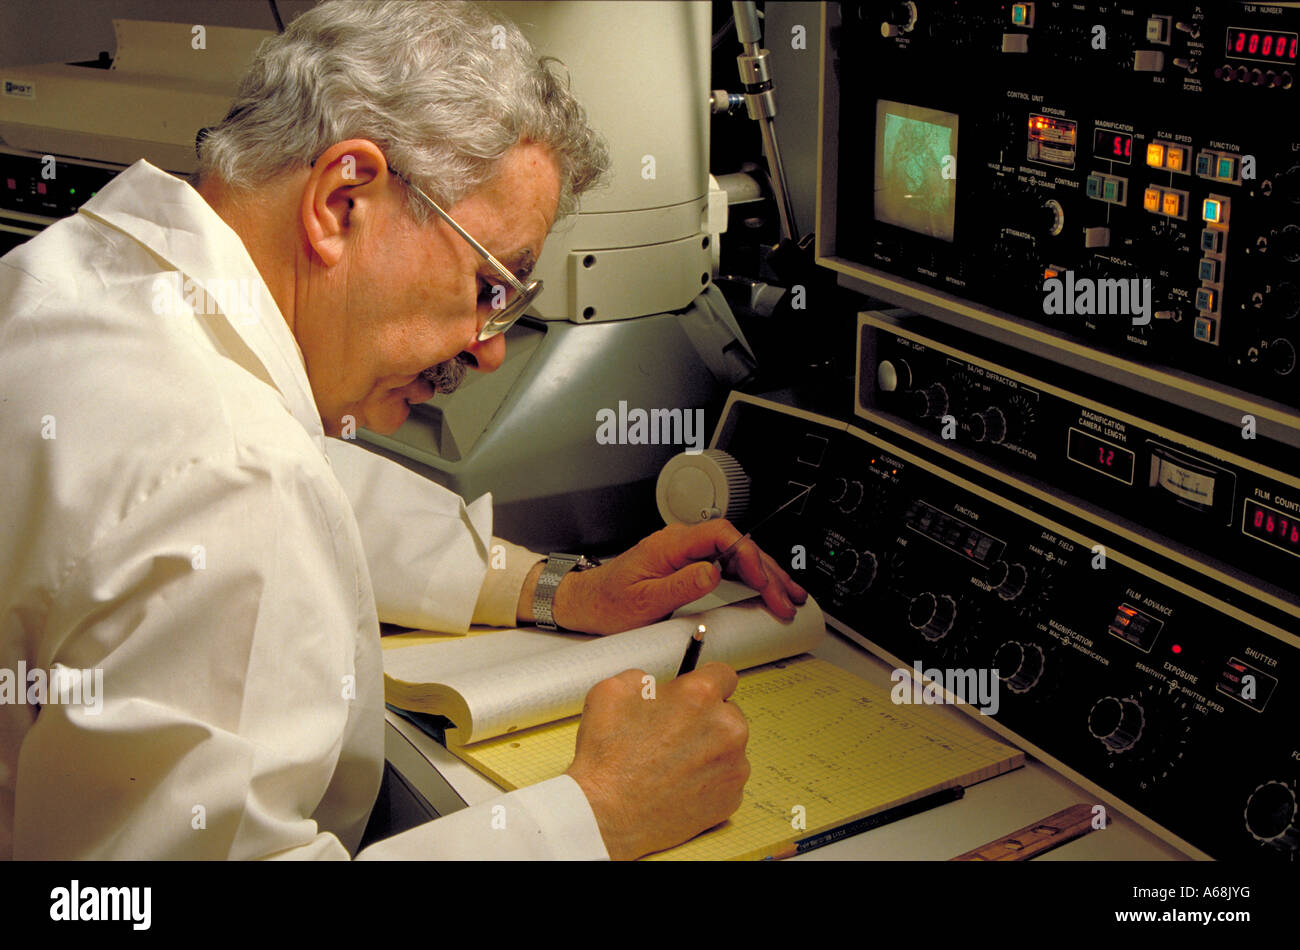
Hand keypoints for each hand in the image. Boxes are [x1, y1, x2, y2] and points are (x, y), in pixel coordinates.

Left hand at [550, 520, 807, 634]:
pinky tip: (766, 590)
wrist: (585, 603)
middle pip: (736, 546)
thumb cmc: (607, 602)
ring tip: (790, 596)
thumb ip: (680, 585)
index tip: (763, 581)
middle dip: (768, 571)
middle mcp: (681, 542)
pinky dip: (749, 579)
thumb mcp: (643, 600)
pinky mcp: (688, 566)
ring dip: (765, 575)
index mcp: (672, 543)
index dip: (748, 556)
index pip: (722, 536)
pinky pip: (727, 566)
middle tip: (788, 598)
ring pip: (736, 557)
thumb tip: (713, 572)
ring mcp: (686, 553)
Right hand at [566, 662, 748, 859]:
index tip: (698, 694)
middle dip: (704, 718)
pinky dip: (709, 779)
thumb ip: (646, 677)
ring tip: (672, 764)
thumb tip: (658, 686)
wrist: (606, 813)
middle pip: (727, 711)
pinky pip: (726, 778)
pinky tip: (679, 784)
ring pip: (728, 746)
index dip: (705, 682)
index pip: (724, 674)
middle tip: (673, 734)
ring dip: (708, 749)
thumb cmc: (608, 757)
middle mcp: (726, 728)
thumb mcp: (612, 690)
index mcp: (701, 695)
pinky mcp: (732, 796)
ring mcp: (734, 765)